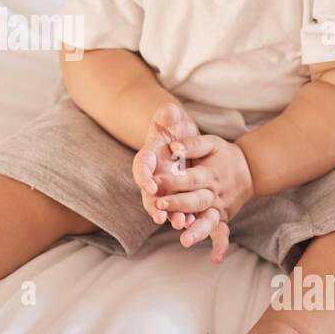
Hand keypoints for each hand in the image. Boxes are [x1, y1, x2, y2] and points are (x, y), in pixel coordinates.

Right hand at [132, 103, 200, 228]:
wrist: (181, 136)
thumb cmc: (173, 124)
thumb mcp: (170, 116)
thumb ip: (168, 114)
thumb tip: (169, 110)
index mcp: (148, 155)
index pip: (141, 166)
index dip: (144, 177)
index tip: (150, 186)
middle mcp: (153, 174)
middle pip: (149, 192)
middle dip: (154, 205)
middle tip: (160, 216)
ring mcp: (164, 185)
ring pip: (163, 204)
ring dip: (170, 215)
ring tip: (179, 224)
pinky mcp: (176, 192)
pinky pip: (178, 207)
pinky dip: (184, 216)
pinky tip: (193, 223)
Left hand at [153, 132, 254, 263]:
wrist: (249, 169)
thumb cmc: (224, 155)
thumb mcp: (211, 143)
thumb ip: (193, 143)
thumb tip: (173, 147)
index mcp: (210, 174)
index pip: (189, 179)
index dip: (173, 181)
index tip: (155, 182)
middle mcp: (214, 193)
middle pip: (196, 201)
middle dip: (178, 204)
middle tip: (160, 205)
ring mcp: (219, 208)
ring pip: (209, 221)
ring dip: (198, 230)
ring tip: (185, 240)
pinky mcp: (221, 218)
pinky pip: (222, 232)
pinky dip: (221, 245)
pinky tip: (216, 259)